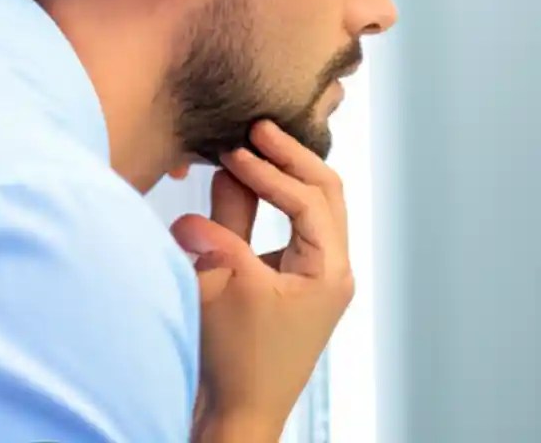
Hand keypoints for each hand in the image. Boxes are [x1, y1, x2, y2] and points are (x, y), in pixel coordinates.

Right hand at [171, 121, 353, 440]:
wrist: (239, 415)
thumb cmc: (237, 361)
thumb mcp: (224, 286)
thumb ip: (220, 231)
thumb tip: (207, 185)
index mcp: (330, 271)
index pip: (309, 200)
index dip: (272, 170)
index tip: (236, 149)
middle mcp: (334, 269)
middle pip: (326, 193)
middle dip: (292, 158)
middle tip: (259, 126)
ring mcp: (319, 276)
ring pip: (314, 207)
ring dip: (285, 175)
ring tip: (253, 144)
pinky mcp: (298, 283)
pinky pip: (295, 226)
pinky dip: (273, 200)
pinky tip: (247, 183)